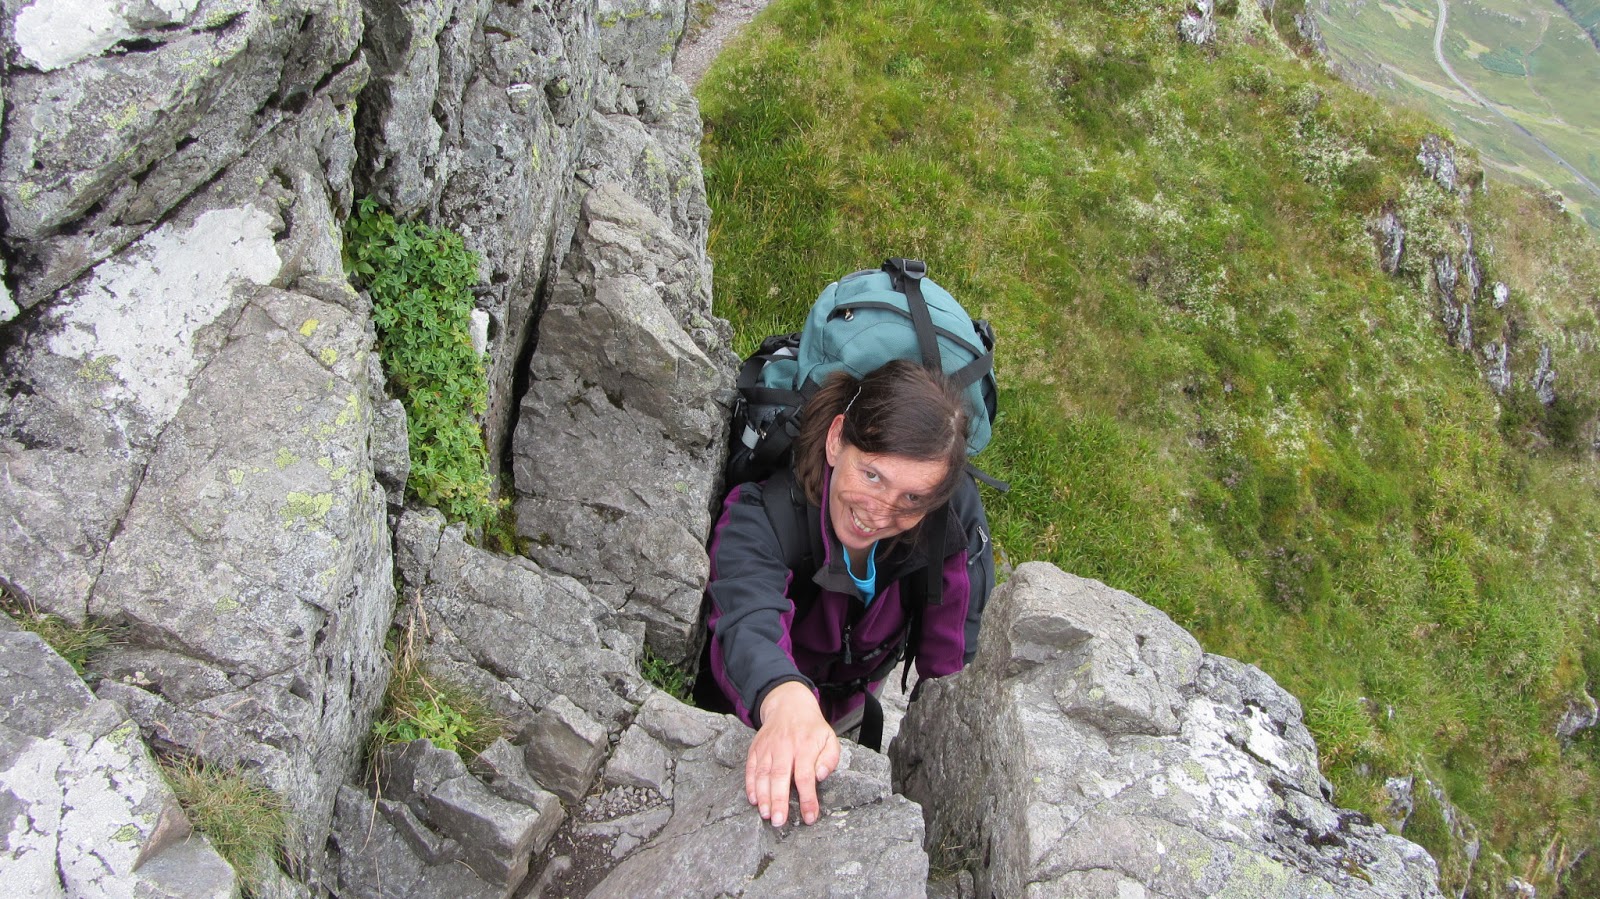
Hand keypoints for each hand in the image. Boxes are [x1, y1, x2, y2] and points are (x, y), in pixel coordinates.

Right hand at [746, 681, 840, 826]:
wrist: (788, 705)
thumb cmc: (811, 729)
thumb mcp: (830, 739)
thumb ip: (829, 759)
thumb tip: (820, 776)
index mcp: (805, 746)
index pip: (805, 776)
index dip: (807, 798)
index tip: (809, 817)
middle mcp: (784, 747)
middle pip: (780, 776)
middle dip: (779, 800)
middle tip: (778, 821)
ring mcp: (767, 747)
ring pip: (763, 774)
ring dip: (763, 796)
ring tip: (766, 814)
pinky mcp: (756, 749)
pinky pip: (750, 768)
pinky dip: (750, 785)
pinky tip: (753, 800)